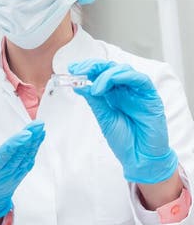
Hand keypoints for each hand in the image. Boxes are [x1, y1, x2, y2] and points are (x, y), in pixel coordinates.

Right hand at [0, 121, 45, 219]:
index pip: (3, 157)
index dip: (14, 146)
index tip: (25, 135)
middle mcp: (4, 173)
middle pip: (18, 154)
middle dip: (29, 139)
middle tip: (37, 125)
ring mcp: (14, 173)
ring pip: (26, 156)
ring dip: (35, 141)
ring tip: (41, 126)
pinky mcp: (19, 173)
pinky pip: (29, 159)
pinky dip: (35, 148)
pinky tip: (40, 136)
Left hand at [68, 59, 177, 183]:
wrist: (140, 158)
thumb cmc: (125, 140)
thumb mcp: (104, 118)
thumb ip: (94, 101)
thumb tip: (79, 85)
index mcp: (114, 95)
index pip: (101, 74)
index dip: (87, 69)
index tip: (72, 69)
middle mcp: (126, 90)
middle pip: (111, 68)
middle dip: (94, 67)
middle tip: (80, 71)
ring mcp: (139, 92)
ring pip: (124, 70)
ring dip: (107, 74)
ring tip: (95, 88)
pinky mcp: (151, 96)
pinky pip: (140, 79)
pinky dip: (124, 76)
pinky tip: (110, 83)